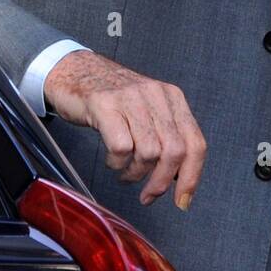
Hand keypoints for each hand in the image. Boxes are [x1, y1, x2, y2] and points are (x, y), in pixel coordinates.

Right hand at [43, 50, 206, 210]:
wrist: (74, 70)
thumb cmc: (112, 98)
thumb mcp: (147, 110)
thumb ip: (166, 136)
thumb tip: (178, 176)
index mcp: (172, 98)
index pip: (195, 143)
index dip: (192, 177)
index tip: (182, 200)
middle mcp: (156, 94)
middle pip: (174, 151)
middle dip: (161, 182)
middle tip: (147, 195)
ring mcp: (131, 98)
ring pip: (149, 152)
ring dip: (135, 173)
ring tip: (125, 172)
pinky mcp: (105, 104)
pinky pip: (121, 147)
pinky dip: (117, 163)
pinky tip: (112, 160)